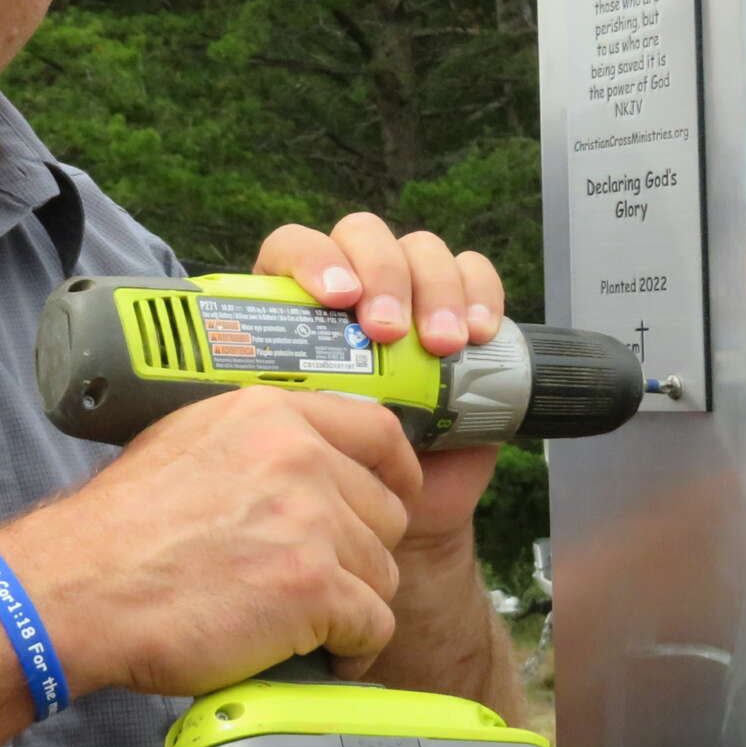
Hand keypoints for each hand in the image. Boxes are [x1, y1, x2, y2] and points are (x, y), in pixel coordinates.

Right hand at [4, 386, 422, 695]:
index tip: (394, 497)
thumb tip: (306, 461)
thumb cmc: (117, 530)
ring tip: (305, 624)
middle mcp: (299, 456)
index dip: (397, 472)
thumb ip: (255, 443)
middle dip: (360, 553)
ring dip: (352, 605)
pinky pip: (374, 624)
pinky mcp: (313, 587)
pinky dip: (352, 649)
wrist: (78, 588)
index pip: (378, 429)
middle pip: (386, 512)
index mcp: (268, 415)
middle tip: (317, 581)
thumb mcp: (185, 444)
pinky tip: (317, 655)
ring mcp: (310, 521)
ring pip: (383, 572)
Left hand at [253, 214, 506, 547]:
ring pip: (421, 249)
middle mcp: (353, 288)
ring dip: (435, 288)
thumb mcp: (296, 439)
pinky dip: (481, 293)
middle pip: (363, 235)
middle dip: (382, 275)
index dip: (314, 259)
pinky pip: (474, 273)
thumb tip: (263, 387)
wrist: (399, 511)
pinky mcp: (461, 311)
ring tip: (442, 345)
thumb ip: (279, 406)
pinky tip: (479, 334)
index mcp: (296, 305)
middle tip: (388, 333)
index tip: (335, 299)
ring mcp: (410, 295)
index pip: (295, 246)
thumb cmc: (334, 472)